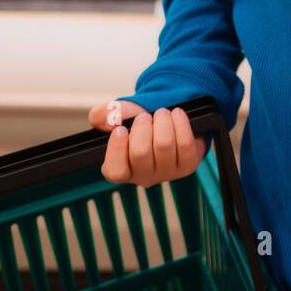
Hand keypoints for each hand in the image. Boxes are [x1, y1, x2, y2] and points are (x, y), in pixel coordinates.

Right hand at [88, 100, 207, 187]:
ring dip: (162, 122)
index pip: (115, 171)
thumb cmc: (137, 124)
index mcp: (122, 170)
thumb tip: (110, 120)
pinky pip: (185, 144)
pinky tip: (177, 114)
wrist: (166, 122)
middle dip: (142, 127)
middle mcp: (144, 177)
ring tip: (161, 113)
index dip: (117, 149)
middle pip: (141, 153)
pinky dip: (180, 124)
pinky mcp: (187, 166)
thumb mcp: (116, 117)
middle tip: (144, 116)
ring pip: (164, 146)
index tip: (121, 129)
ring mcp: (167, 174)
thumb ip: (103, 115)